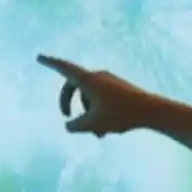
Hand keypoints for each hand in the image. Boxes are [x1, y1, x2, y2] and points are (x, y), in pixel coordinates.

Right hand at [36, 54, 156, 136]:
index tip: (39, 57)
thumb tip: (69, 126)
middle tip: (67, 118)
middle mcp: (98, 76)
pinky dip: (100, 114)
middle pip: (74, 87)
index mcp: (88, 80)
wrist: (152, 110)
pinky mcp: (119, 89)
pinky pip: (101, 100)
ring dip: (89, 116)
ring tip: (99, 134)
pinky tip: (108, 131)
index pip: (64, 68)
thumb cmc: (120, 115)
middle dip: (69, 103)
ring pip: (90, 98)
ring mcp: (109, 81)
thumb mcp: (92, 124)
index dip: (50, 63)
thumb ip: (75, 126)